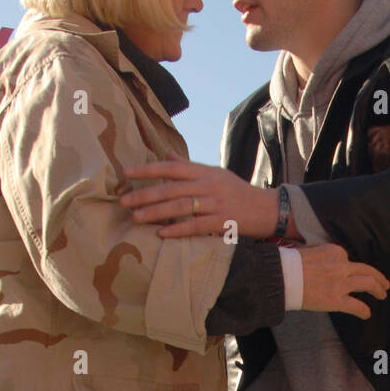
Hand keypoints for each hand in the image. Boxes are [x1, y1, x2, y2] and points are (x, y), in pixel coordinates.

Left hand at [120, 159, 279, 239]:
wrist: (267, 209)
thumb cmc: (237, 192)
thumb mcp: (215, 174)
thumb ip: (189, 167)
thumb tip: (166, 157)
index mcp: (205, 172)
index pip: (171, 168)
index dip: (148, 170)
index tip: (126, 174)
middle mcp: (208, 185)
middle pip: (171, 188)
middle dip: (145, 194)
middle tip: (123, 201)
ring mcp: (216, 203)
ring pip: (180, 206)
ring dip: (156, 212)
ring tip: (136, 217)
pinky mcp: (223, 222)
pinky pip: (196, 226)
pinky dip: (178, 230)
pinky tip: (162, 233)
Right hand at [299, 245, 388, 318]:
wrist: (283, 276)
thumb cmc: (290, 265)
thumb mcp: (309, 251)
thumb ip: (321, 256)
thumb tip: (322, 260)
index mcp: (335, 251)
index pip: (347, 259)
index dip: (349, 267)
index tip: (349, 273)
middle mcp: (342, 265)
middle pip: (366, 270)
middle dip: (378, 277)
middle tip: (384, 284)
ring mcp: (341, 283)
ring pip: (368, 284)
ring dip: (378, 289)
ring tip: (383, 295)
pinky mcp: (336, 300)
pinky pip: (357, 306)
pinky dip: (364, 310)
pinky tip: (367, 314)